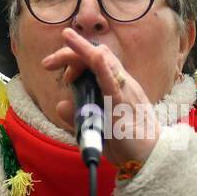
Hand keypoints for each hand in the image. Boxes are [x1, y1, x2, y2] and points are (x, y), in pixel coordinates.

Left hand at [43, 30, 160, 165]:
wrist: (149, 158)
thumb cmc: (126, 143)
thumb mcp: (96, 127)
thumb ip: (79, 115)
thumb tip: (61, 104)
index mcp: (117, 86)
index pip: (96, 62)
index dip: (75, 61)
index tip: (60, 75)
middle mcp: (121, 83)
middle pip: (98, 55)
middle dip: (71, 52)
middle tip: (48, 62)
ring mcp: (123, 90)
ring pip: (104, 61)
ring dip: (83, 49)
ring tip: (67, 37)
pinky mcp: (123, 103)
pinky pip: (112, 82)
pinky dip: (102, 68)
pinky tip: (94, 56)